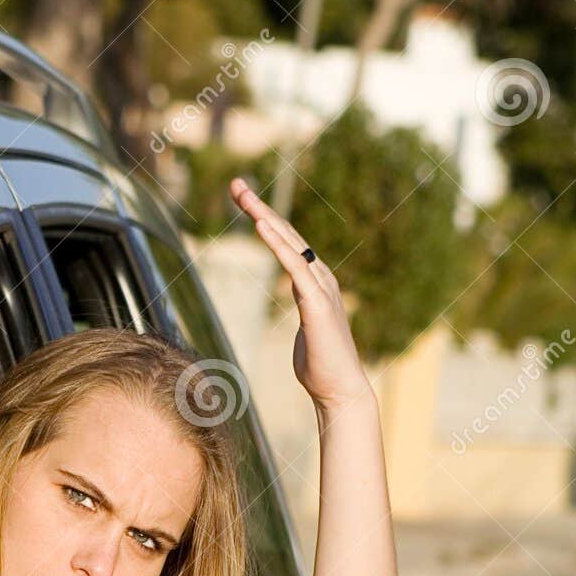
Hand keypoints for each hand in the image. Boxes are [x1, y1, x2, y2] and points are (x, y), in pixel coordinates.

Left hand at [229, 177, 371, 411]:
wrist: (340, 390)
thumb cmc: (321, 367)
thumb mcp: (306, 332)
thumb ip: (302, 315)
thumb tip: (298, 317)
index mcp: (315, 283)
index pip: (287, 243)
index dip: (266, 220)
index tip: (245, 201)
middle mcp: (321, 277)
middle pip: (286, 233)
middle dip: (259, 207)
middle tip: (236, 185)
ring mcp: (321, 287)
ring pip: (288, 242)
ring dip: (264, 215)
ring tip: (242, 195)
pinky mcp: (316, 301)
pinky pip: (293, 264)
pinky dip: (277, 242)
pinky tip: (261, 224)